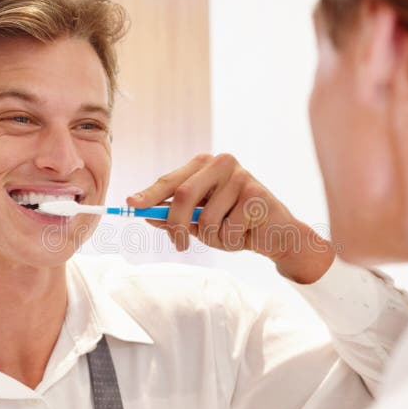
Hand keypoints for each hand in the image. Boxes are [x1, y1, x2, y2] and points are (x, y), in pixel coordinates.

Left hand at [126, 153, 335, 282]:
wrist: (277, 233)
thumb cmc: (237, 223)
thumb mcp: (202, 219)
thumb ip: (177, 214)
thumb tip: (146, 214)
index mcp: (205, 165)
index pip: (170, 180)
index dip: (149, 195)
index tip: (130, 205)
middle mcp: (222, 163)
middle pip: (183, 195)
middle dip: (176, 225)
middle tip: (180, 245)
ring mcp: (241, 177)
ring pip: (206, 219)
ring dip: (214, 238)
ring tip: (230, 234)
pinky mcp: (256, 195)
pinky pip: (228, 229)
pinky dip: (231, 241)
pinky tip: (246, 234)